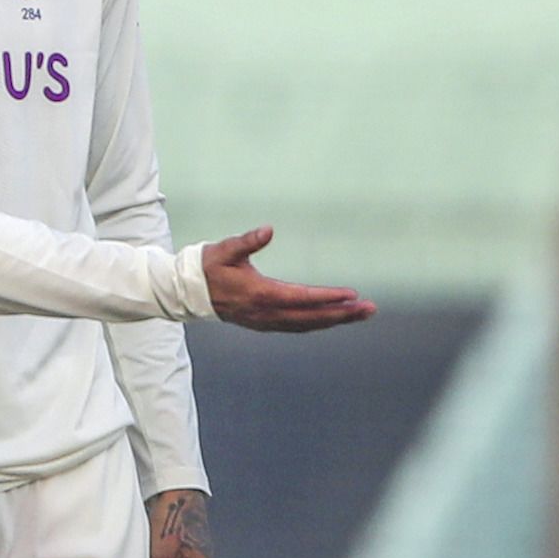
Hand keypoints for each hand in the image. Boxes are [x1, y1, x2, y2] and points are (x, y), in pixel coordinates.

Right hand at [202, 227, 375, 331]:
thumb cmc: (208, 267)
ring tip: (361, 313)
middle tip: (370, 309)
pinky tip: (335, 318)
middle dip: (342, 314)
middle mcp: (266, 313)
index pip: (301, 298)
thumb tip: (268, 230)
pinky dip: (319, 324)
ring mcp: (266, 322)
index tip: (351, 295)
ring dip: (335, 320)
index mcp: (260, 295)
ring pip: (307, 325)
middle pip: (311, 318)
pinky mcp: (265, 324)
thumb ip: (247, 241)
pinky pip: (298, 327)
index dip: (327, 298)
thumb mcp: (225, 250)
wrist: (188, 293)